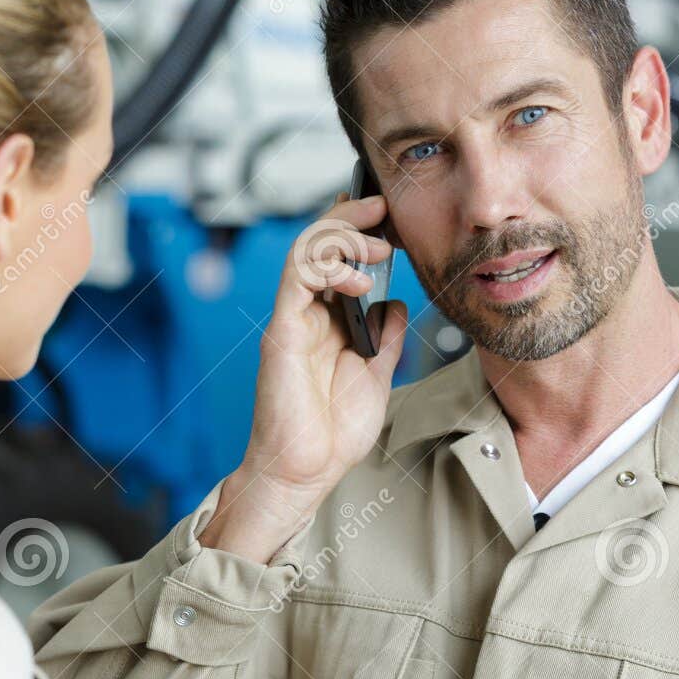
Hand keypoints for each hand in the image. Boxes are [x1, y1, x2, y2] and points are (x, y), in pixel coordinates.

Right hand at [199, 193, 405, 561]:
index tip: (389, 214)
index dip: (358, 229)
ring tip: (377, 243)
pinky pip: (297, 278)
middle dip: (352, 217)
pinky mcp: (282, 330)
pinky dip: (328, 266)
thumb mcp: (376, 375)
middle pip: (320, 244)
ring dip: (342, 234)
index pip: (337, 260)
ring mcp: (292, 319)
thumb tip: (396, 303)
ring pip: (305, 250)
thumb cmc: (333, 433)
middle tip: (384, 208)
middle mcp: (306, 314)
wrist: (306, 470)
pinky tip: (357, 278)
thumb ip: (386, 338)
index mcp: (327, 322)